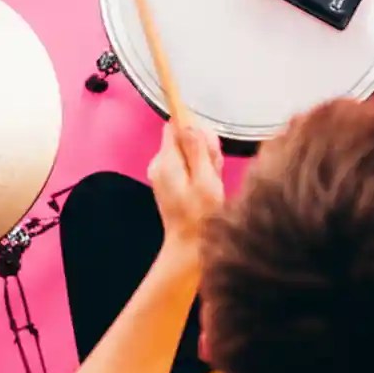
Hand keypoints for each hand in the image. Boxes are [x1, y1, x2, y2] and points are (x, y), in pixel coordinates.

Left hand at [147, 121, 224, 254]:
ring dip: (204, 161)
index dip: (196, 129)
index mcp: (166, 161)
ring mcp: (162, 173)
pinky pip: (187, 164)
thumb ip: (197, 151)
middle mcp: (159, 163)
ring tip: (212, 183)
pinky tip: (207, 188)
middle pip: (183, 137)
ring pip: (187, 151)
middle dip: (203, 147)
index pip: (175, 125)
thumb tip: (189, 123)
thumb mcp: (206, 182)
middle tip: (214, 170)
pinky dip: (200, 171)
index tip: (209, 147)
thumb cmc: (201, 218)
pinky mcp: (169, 181)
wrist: (188, 248)